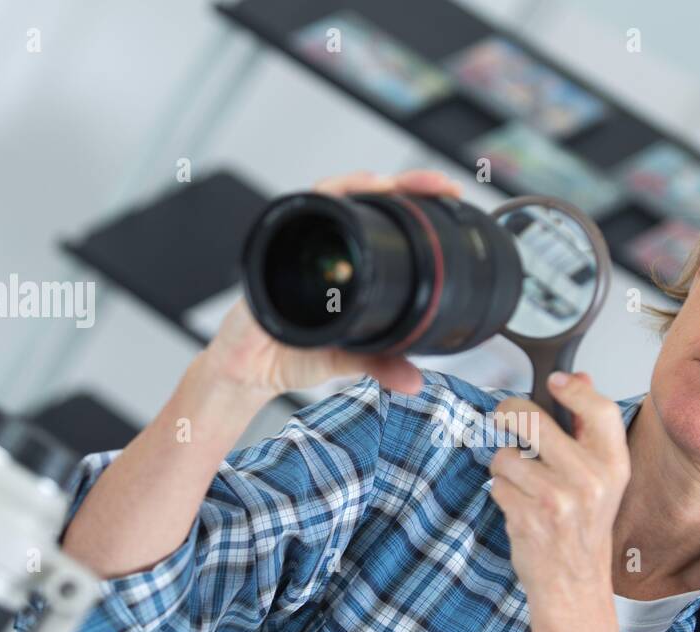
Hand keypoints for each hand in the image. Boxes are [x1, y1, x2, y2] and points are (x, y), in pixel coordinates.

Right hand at [202, 169, 463, 399]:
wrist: (250, 370)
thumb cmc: (294, 353)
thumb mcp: (348, 360)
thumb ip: (382, 364)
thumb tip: (415, 381)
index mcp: (351, 265)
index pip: (389, 223)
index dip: (419, 207)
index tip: (450, 198)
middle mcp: (329, 246)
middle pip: (369, 198)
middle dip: (405, 183)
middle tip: (436, 183)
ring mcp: (301, 242)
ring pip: (335, 194)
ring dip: (365, 183)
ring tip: (394, 182)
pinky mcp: (276, 247)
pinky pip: (298, 212)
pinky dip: (326, 197)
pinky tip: (348, 195)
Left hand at [487, 372, 630, 603]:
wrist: (574, 583)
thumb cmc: (585, 528)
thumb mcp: (602, 478)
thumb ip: (589, 428)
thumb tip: (578, 379)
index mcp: (613, 465)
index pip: (598, 409)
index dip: (573, 388)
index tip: (554, 381)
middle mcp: (589, 480)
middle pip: (532, 419)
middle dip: (510, 414)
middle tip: (507, 418)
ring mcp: (557, 500)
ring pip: (506, 455)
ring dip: (505, 467)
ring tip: (524, 484)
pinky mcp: (527, 517)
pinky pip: (497, 485)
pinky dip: (502, 493)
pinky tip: (521, 507)